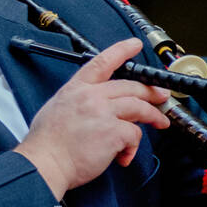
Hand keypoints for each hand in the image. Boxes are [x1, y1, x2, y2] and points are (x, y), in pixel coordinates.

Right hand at [13, 38, 170, 199]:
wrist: (45, 162)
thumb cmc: (47, 143)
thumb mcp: (57, 108)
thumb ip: (79, 102)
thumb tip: (96, 108)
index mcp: (76, 88)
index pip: (102, 62)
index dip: (121, 50)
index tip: (134, 44)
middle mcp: (91, 96)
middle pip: (130, 86)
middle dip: (151, 91)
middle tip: (161, 96)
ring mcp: (103, 112)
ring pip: (139, 107)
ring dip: (154, 116)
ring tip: (161, 122)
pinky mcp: (113, 132)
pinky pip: (134, 134)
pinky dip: (132, 147)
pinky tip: (123, 156)